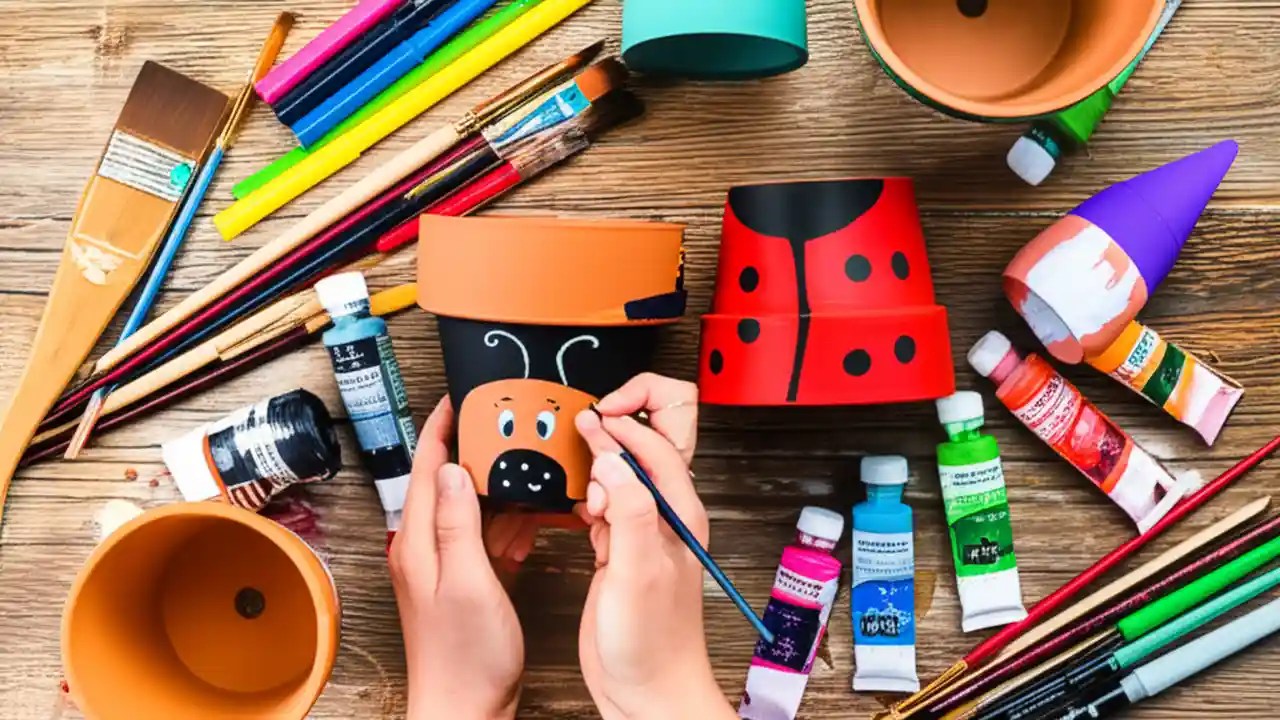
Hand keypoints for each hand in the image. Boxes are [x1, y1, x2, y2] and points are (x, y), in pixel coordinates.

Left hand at [389, 397, 522, 719]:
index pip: (427, 469)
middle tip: (506, 424)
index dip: (441, 428)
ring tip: (528, 466)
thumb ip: (459, 524)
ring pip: (474, 509)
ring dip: (501, 488)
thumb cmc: (464, 660)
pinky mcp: (469, 583)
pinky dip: (510, 524)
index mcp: (419, 543)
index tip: (458, 397)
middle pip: (451, 483)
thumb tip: (456, 469)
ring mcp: (448, 567)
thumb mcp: (466, 583)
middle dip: (478, 450)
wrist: (465, 712)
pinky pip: (489, 539)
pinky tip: (532, 518)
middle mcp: (428, 550)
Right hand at [573, 374, 733, 719]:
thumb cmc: (652, 645)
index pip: (659, 438)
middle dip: (620, 419)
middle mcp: (664, 511)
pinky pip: (602, 498)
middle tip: (583, 423)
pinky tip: (565, 490)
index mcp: (680, 508)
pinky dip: (583, 486)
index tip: (588, 422)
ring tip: (570, 449)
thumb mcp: (638, 572)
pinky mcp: (616, 546)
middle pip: (652, 438)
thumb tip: (611, 459)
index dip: (623, 420)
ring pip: (622, 466)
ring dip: (597, 452)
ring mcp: (640, 527)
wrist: (647, 693)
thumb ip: (630, 510)